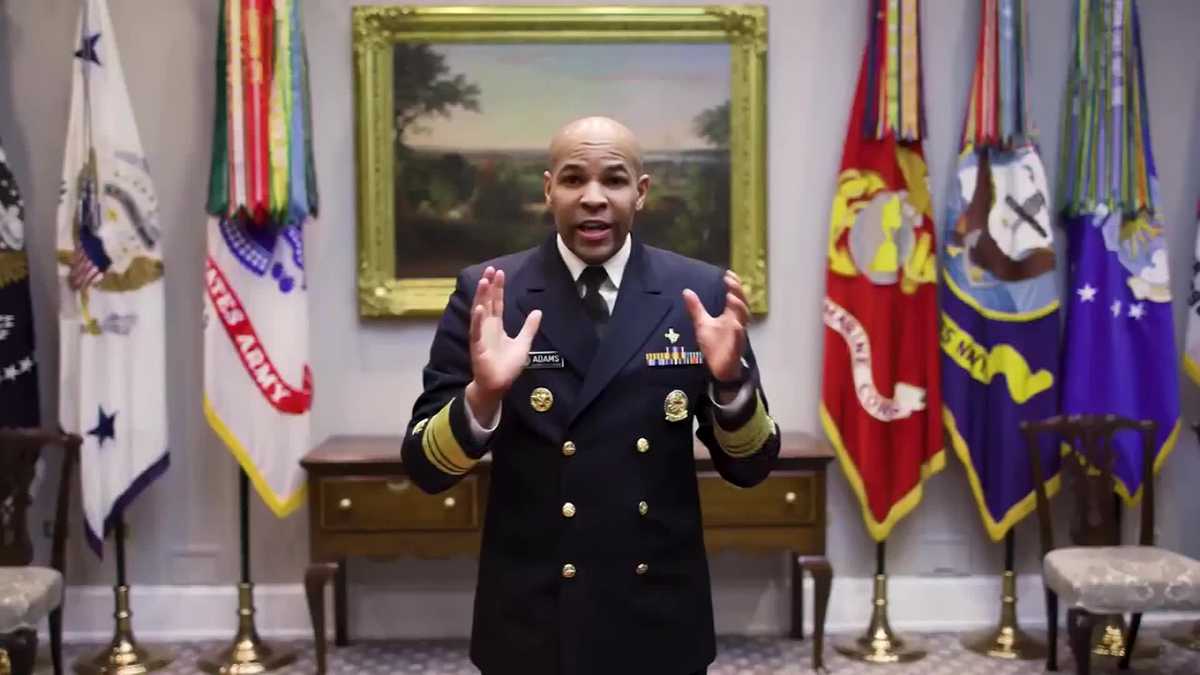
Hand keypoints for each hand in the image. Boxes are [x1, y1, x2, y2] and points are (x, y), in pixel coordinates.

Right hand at [466, 267, 541, 420]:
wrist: (498, 385)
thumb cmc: (507, 365)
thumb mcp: (523, 343)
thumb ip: (529, 327)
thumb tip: (538, 311)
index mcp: (496, 325)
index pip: (497, 302)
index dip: (498, 288)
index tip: (499, 272)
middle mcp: (486, 327)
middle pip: (487, 302)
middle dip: (489, 286)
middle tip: (491, 269)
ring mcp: (480, 335)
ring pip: (480, 312)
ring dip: (481, 297)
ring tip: (483, 281)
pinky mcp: (477, 346)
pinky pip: (476, 331)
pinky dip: (477, 320)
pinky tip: (479, 308)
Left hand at [682, 270, 748, 383]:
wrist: (718, 367)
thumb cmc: (714, 345)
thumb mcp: (702, 323)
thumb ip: (696, 308)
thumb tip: (686, 291)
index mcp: (731, 316)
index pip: (735, 296)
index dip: (734, 285)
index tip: (728, 274)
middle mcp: (737, 322)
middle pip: (742, 304)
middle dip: (738, 292)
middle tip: (730, 281)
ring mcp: (738, 335)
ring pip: (743, 319)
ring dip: (739, 307)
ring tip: (731, 297)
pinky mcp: (736, 348)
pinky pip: (739, 339)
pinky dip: (738, 332)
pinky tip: (736, 325)